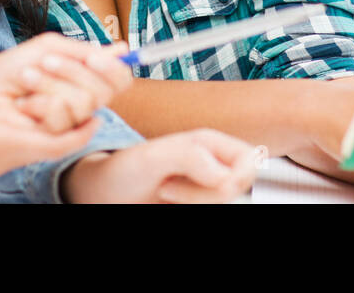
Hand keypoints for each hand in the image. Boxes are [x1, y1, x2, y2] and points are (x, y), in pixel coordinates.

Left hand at [0, 33, 131, 133]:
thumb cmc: (7, 70)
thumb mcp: (48, 49)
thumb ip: (83, 52)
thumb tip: (122, 50)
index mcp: (83, 82)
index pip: (118, 81)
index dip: (113, 68)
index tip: (95, 56)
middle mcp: (80, 104)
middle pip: (104, 91)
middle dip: (73, 70)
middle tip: (47, 62)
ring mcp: (67, 125)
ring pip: (83, 102)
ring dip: (50, 84)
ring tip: (26, 80)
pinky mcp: (52, 140)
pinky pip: (62, 117)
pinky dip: (40, 102)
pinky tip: (24, 104)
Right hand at [0, 52, 101, 201]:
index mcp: (0, 142)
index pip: (52, 141)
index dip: (78, 130)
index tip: (97, 114)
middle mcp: (5, 157)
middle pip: (54, 148)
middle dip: (76, 131)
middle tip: (93, 109)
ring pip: (41, 151)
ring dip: (58, 134)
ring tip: (70, 109)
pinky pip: (25, 153)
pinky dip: (39, 139)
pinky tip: (33, 121)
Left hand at [60, 129, 257, 203]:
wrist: (103, 196)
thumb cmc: (124, 170)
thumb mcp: (152, 156)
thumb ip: (189, 155)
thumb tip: (224, 176)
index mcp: (210, 144)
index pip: (249, 163)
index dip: (234, 178)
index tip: (200, 179)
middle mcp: (213, 167)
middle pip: (238, 191)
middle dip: (205, 196)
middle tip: (168, 188)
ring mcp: (206, 191)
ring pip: (223, 204)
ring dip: (195, 205)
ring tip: (165, 194)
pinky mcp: (198, 204)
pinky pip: (210, 210)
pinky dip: (192, 209)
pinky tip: (169, 204)